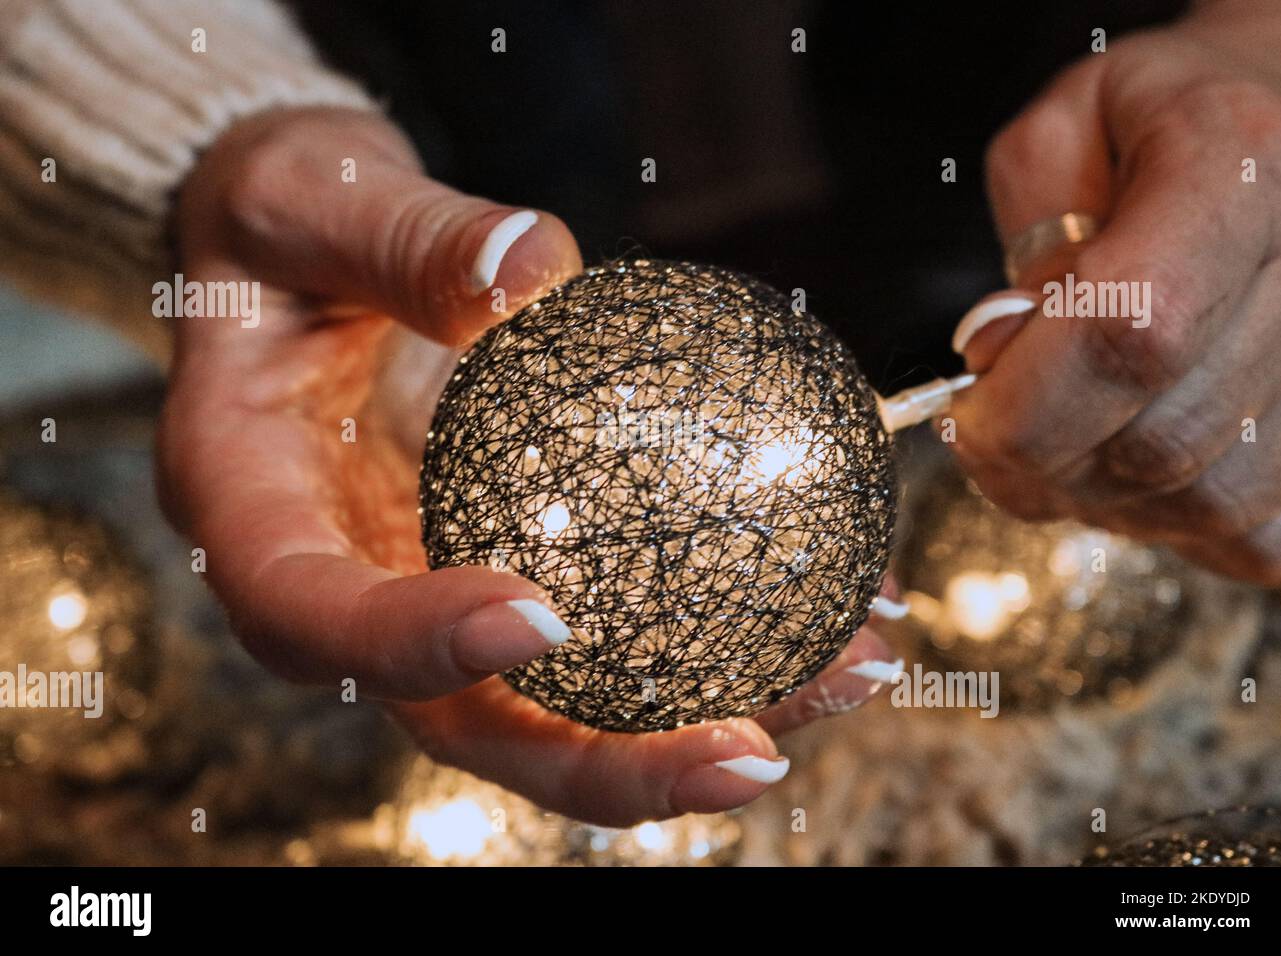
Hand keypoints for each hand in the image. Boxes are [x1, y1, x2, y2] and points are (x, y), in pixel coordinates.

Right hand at [160, 107, 896, 825]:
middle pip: (470, 724)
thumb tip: (526, 268)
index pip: (317, 619)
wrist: (303, 258)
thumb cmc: (281, 232)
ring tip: (852, 667)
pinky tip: (841, 598)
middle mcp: (356, 588)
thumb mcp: (307, 203)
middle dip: (609, 764)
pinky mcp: (519, 565)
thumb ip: (402, 241)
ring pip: (566, 705)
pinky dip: (729, 628)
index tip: (540, 619)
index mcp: (258, 519)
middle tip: (749, 756)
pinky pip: (620, 623)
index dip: (420, 647)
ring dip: (708, 712)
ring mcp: (444, 591)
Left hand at [950, 1, 1280, 584]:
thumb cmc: (1166, 121)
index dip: (1027, 405)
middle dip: (1042, 461)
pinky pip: (1254, 536)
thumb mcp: (1065, 129)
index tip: (967, 414)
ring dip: (1102, 495)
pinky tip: (1142, 455)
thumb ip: (1028, 240)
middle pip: (1156, 441)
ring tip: (1076, 428)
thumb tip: (1001, 362)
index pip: (1130, 332)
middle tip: (1000, 427)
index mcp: (1243, 168)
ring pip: (1202, 503)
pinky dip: (1173, 521)